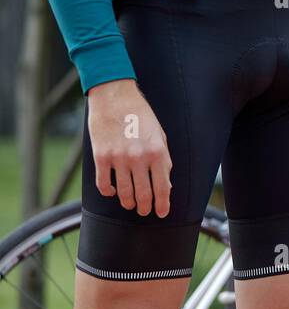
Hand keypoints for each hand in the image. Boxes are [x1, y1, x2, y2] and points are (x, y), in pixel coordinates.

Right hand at [86, 78, 172, 216]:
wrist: (114, 95)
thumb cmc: (139, 113)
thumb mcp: (159, 134)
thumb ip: (163, 159)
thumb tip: (166, 184)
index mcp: (157, 151)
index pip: (163, 187)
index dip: (163, 204)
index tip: (162, 213)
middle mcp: (139, 157)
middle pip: (143, 195)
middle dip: (145, 207)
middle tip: (144, 211)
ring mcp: (119, 158)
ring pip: (124, 194)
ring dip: (128, 203)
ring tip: (130, 205)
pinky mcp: (101, 157)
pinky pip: (104, 184)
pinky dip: (109, 193)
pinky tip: (113, 192)